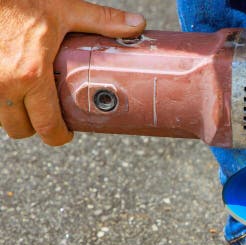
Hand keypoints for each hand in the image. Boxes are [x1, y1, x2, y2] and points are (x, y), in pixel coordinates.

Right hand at [0, 0, 145, 145]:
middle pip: (20, 129)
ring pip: (0, 118)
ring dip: (14, 114)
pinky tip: (9, 87)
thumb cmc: (20, 0)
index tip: (65, 133)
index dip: (59, 136)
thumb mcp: (65, 9)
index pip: (46, 126)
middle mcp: (5, 84)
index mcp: (32, 75)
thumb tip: (137, 24)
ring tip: (28, 100)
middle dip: (35, 127)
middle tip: (48, 115)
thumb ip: (102, 20)